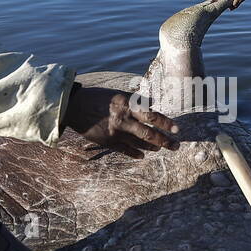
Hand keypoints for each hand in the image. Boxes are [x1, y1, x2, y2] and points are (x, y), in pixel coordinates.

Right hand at [64, 86, 180, 158]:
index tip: (177, 129)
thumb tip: (153, 102)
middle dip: (165, 141)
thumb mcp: (118, 94)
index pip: (151, 115)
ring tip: (160, 148)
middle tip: (176, 146)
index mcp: (127, 104)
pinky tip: (142, 155)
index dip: (165, 123)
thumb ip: (135, 100)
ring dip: (153, 146)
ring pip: (139, 143)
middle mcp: (123, 119)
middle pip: (149, 133)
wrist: (74, 106)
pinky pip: (125, 150)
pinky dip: (135, 153)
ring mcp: (116, 132)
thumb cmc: (97, 98)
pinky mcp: (108, 141)